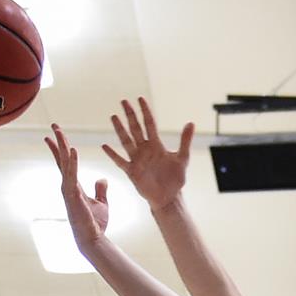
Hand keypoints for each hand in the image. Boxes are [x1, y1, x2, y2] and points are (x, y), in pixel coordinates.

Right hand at [43, 125, 111, 253]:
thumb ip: (101, 190)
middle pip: (61, 159)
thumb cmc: (95, 223)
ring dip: (62, 146)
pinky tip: (72, 149)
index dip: (59, 149)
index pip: (64, 163)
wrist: (93, 238)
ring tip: (59, 131)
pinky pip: (72, 175)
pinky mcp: (73, 195)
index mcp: (73, 186)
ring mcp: (68, 190)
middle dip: (58, 141)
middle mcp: (68, 186)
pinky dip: (72, 162)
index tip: (54, 135)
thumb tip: (102, 178)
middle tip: (54, 125)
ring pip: (64, 163)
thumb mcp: (101, 203)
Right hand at [102, 96, 192, 211]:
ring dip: (120, 129)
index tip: (140, 98)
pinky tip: (104, 146)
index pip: (149, 124)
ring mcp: (137, 160)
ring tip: (113, 116)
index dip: (145, 111)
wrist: (169, 197)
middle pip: (135, 128)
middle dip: (130, 115)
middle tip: (124, 101)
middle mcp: (145, 150)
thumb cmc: (175, 179)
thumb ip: (185, 141)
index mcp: (156, 145)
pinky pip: (120, 161)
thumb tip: (191, 123)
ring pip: (126, 141)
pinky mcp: (132, 171)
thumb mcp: (183, 158)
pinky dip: (112, 154)